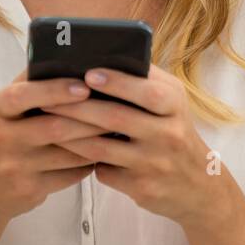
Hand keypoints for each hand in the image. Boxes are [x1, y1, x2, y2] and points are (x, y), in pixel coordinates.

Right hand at [0, 70, 111, 224]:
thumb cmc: (12, 134)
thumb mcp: (12, 107)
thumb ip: (36, 83)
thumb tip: (76, 58)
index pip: (24, 95)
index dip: (56, 90)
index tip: (85, 86)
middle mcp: (0, 137)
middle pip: (54, 127)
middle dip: (90, 119)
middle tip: (117, 110)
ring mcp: (13, 166)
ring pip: (67, 153)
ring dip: (96, 141)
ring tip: (117, 130)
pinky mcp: (28, 189)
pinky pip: (70, 175)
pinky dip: (90, 163)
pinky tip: (103, 153)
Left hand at [47, 64, 227, 227]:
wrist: (198, 185)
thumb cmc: (175, 132)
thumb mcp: (173, 104)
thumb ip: (146, 81)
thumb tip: (106, 56)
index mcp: (175, 106)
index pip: (147, 91)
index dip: (116, 82)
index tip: (87, 74)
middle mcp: (168, 134)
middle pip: (116, 118)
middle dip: (78, 107)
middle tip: (48, 99)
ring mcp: (154, 163)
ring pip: (101, 148)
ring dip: (70, 135)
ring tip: (47, 123)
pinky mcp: (142, 188)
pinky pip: (104, 171)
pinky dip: (83, 160)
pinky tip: (66, 151)